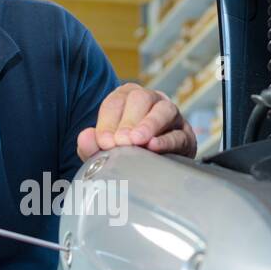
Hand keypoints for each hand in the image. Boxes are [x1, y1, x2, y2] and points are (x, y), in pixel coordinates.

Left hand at [77, 83, 196, 161]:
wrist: (154, 171)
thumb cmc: (125, 152)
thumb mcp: (104, 150)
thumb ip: (90, 145)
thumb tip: (85, 137)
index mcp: (126, 99)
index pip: (115, 102)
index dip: (108, 121)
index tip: (104, 142)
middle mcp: (150, 101)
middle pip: (140, 98)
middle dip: (128, 121)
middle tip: (120, 142)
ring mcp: (170, 116)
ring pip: (163, 110)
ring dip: (149, 125)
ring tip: (137, 141)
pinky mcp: (185, 135)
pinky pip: (178, 134)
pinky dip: (166, 140)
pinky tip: (154, 147)